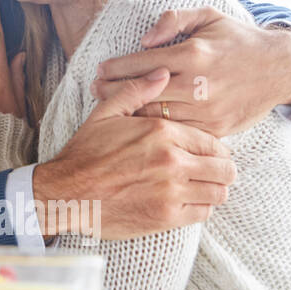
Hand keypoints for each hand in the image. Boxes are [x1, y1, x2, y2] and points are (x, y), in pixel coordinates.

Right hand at [31, 68, 236, 238]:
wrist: (65, 193)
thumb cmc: (84, 154)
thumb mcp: (106, 114)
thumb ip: (137, 91)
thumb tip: (163, 72)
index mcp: (161, 133)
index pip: (213, 142)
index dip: (215, 149)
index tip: (208, 154)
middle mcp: (172, 161)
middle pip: (225, 169)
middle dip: (221, 170)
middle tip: (210, 172)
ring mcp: (171, 191)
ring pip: (218, 193)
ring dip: (212, 190)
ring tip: (200, 187)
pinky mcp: (166, 217)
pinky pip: (203, 213)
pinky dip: (199, 208)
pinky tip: (185, 202)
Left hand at [90, 7, 290, 137]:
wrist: (280, 68)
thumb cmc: (237, 39)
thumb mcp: (208, 16)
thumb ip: (173, 19)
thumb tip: (144, 38)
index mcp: (193, 54)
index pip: (142, 63)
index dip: (115, 67)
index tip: (100, 70)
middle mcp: (198, 84)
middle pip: (143, 92)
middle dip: (113, 91)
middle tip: (94, 89)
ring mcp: (207, 109)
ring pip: (156, 115)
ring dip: (129, 112)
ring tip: (108, 108)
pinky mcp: (216, 128)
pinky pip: (178, 131)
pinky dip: (155, 128)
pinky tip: (138, 124)